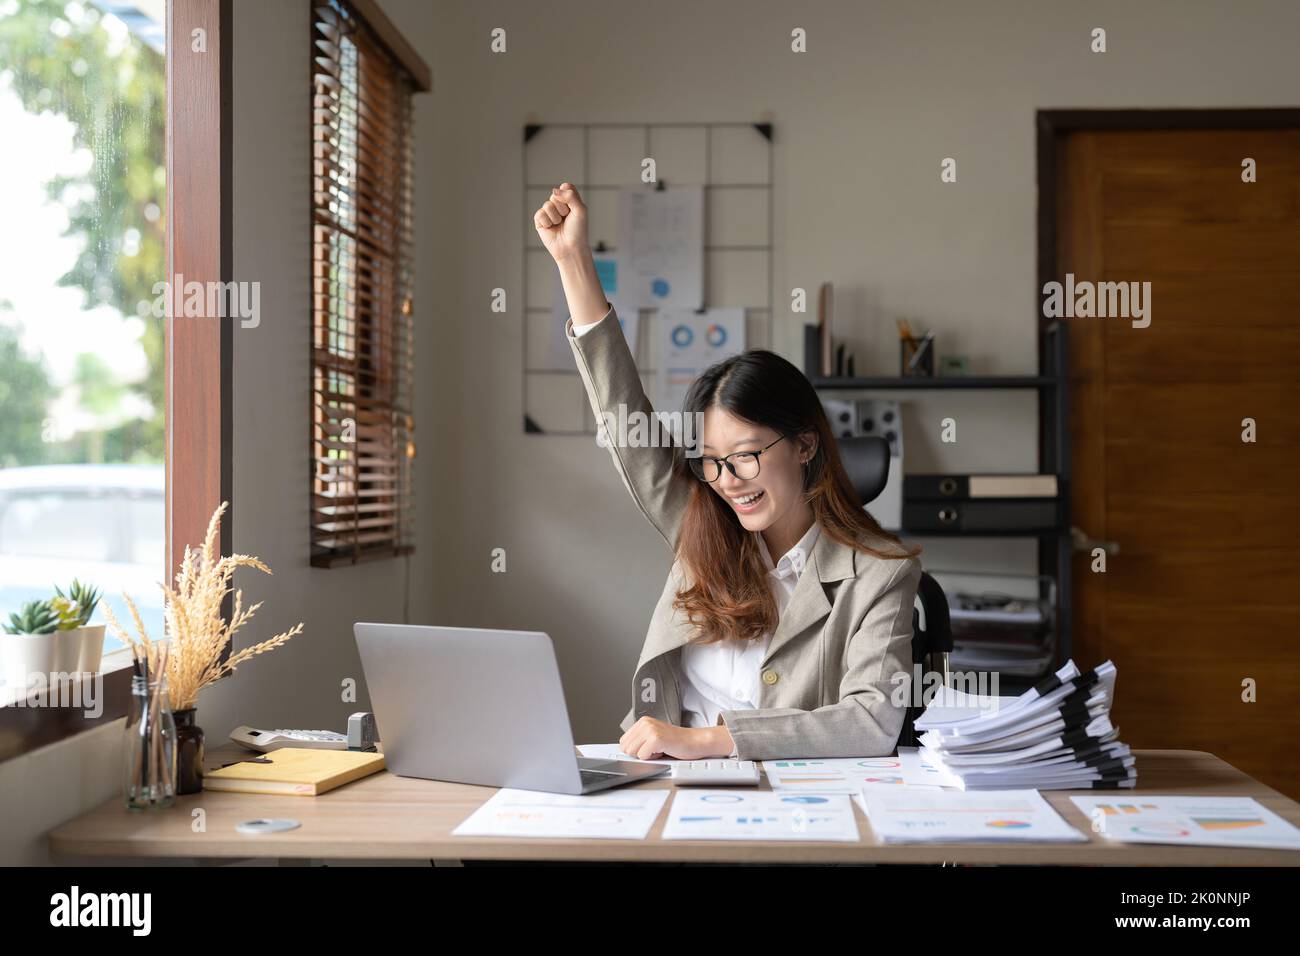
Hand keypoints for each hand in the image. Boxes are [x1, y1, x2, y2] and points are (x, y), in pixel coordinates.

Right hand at [533, 182, 588, 263]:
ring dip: (555, 217)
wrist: (570, 247)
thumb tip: (554, 190)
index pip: (565, 187)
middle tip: (566, 218)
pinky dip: (547, 222)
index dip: (568, 196)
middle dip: (562, 208)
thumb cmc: (578, 230)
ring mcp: (548, 212)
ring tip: (559, 225)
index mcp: (569, 200)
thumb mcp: (580, 210)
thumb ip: (570, 196)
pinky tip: (551, 228)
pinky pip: (540, 214)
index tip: (573, 207)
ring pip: (547, 205)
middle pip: (555, 195)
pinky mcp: (540, 221)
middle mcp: (558, 204)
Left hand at [619, 716, 734, 759]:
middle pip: (626, 748)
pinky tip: (664, 751)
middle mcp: (645, 723)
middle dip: (640, 753)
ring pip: (633, 752)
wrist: (695, 742)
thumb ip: (639, 741)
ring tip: (660, 749)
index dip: (636, 750)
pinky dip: (653, 759)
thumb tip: (624, 750)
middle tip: (656, 749)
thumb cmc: (676, 742)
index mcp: (643, 722)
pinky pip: (643, 757)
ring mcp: (650, 729)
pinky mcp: (656, 738)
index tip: (650, 747)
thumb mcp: (653, 738)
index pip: (623, 742)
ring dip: (647, 756)